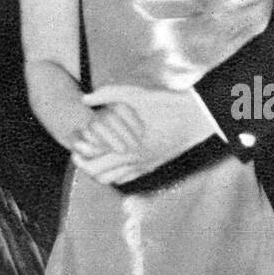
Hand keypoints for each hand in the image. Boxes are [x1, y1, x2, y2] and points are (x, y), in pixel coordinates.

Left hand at [72, 83, 220, 184]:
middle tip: (80, 152)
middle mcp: (135, 161)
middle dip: (85, 165)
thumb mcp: (137, 93)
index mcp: (128, 147)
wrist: (198, 117)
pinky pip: (128, 178)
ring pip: (113, 180)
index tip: (75, 143)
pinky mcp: (153, 165)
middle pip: (99, 175)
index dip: (80, 155)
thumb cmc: (168, 104)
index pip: (94, 162)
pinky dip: (115, 172)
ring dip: (100, 169)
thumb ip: (108, 94)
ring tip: (95, 154)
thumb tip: (84, 98)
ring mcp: (145, 166)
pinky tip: (114, 157)